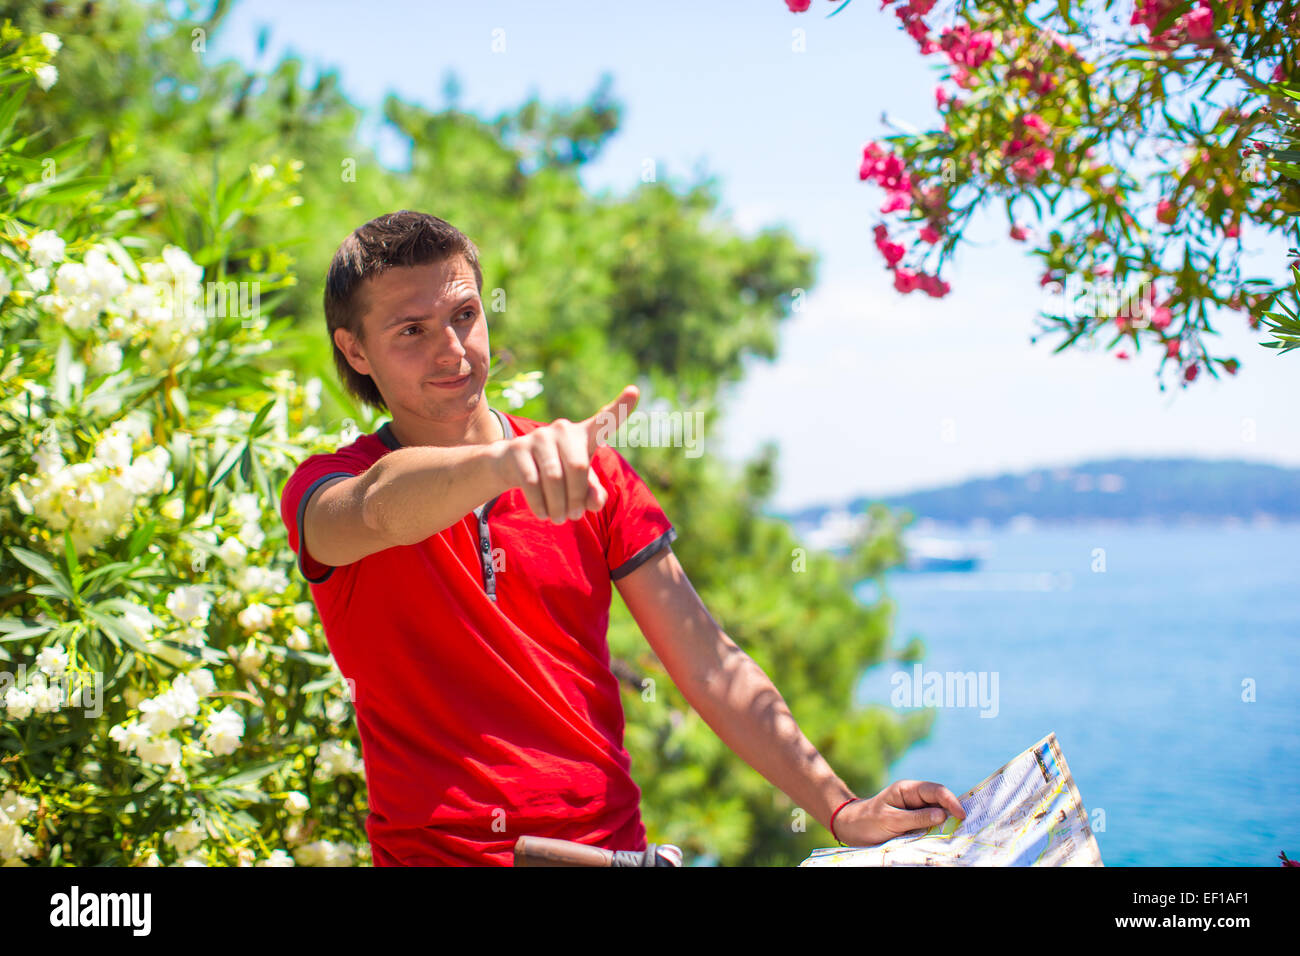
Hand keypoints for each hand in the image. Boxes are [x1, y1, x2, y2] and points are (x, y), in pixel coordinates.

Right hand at [495, 385, 638, 523]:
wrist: (511, 465)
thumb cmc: (556, 474)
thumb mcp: (579, 485)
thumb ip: (593, 494)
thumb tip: (595, 502)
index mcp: (584, 434)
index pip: (605, 420)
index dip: (621, 407)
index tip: (634, 391)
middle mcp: (563, 429)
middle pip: (578, 468)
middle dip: (576, 497)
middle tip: (574, 516)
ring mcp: (540, 436)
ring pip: (554, 478)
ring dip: (559, 506)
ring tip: (559, 518)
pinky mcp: (519, 448)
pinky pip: (533, 483)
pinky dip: (541, 505)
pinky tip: (544, 513)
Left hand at [832, 780, 965, 846]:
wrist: (852, 829)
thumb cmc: (868, 821)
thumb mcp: (892, 820)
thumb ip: (917, 818)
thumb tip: (943, 815)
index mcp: (908, 790)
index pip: (935, 790)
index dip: (951, 801)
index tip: (962, 815)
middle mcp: (914, 798)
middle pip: (941, 802)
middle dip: (954, 812)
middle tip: (968, 826)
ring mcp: (916, 810)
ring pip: (938, 815)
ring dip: (948, 823)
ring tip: (961, 833)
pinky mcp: (915, 823)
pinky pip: (931, 826)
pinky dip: (939, 832)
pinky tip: (947, 839)